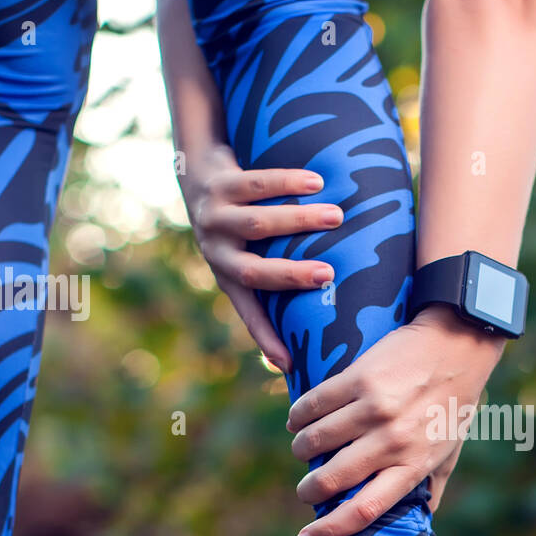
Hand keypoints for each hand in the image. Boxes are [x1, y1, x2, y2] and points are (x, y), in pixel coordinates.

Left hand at [180, 144, 343, 371]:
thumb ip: (278, 275)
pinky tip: (316, 182)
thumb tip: (330, 303)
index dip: (266, 339)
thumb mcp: (250, 251)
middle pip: (253, 271)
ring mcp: (215, 219)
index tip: (290, 363)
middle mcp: (217, 252)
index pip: (248, 314)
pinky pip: (255, 184)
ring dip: (299, 221)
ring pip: (257, 223)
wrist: (198, 172)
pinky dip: (287, 182)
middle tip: (328, 275)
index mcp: (228, 276)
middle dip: (291, 274)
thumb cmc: (240, 220)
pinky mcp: (218, 184)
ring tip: (337, 216)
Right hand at [286, 306, 505, 535]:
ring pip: (317, 440)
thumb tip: (419, 520)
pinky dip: (299, 415)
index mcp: (414, 465)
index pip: (365, 509)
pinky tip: (298, 420)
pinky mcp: (360, 378)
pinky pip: (315, 404)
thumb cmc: (454, 403)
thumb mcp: (449, 452)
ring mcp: (375, 409)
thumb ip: (430, 487)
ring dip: (302, 449)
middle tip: (304, 489)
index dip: (330, 529)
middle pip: (333, 479)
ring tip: (302, 448)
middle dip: (308, 490)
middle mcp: (393, 441)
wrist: (458, 345)